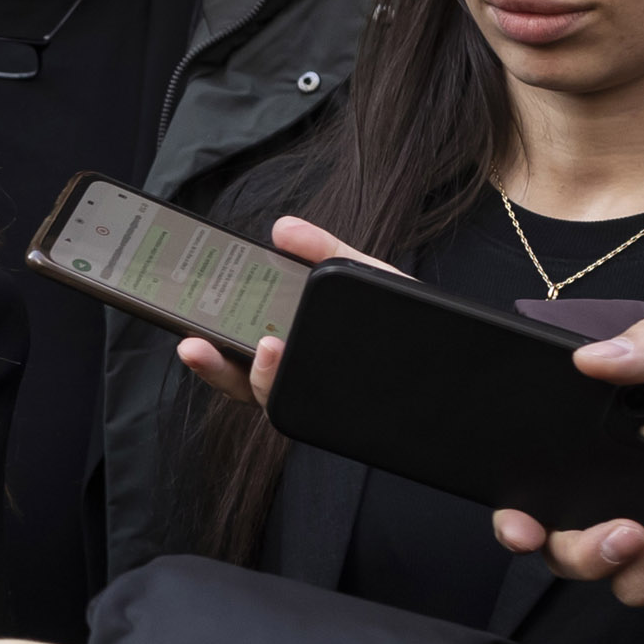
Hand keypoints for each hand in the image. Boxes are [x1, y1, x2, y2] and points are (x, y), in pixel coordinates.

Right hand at [170, 217, 394, 409]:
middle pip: (240, 382)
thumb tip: (281, 228)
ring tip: (266, 347)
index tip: (186, 331)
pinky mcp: (341, 415)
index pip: (235, 352)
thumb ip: (323, 250)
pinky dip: (288, 391)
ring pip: (271, 401)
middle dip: (212, 367)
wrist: (457, 361)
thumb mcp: (363, 273)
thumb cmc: (403, 315)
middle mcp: (295, 377)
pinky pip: (306, 412)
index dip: (205, 348)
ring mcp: (317, 399)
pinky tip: (286, 363)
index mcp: (288, 343)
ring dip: (259, 377)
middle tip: (194, 345)